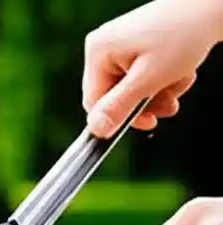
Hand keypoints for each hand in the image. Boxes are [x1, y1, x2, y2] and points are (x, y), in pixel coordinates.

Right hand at [83, 0, 222, 137]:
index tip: (148, 123)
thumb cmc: (182, 35)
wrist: (212, 5)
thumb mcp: (149, 79)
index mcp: (98, 52)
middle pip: (115, 93)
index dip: (118, 117)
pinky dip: (163, 77)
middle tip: (171, 105)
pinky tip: (181, 70)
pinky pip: (143, 72)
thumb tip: (95, 130)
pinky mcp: (138, 41)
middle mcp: (105, 45)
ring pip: (133, 85)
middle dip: (146, 101)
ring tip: (181, 81)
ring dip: (159, 91)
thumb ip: (119, 106)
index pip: (94, 100)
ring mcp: (121, 42)